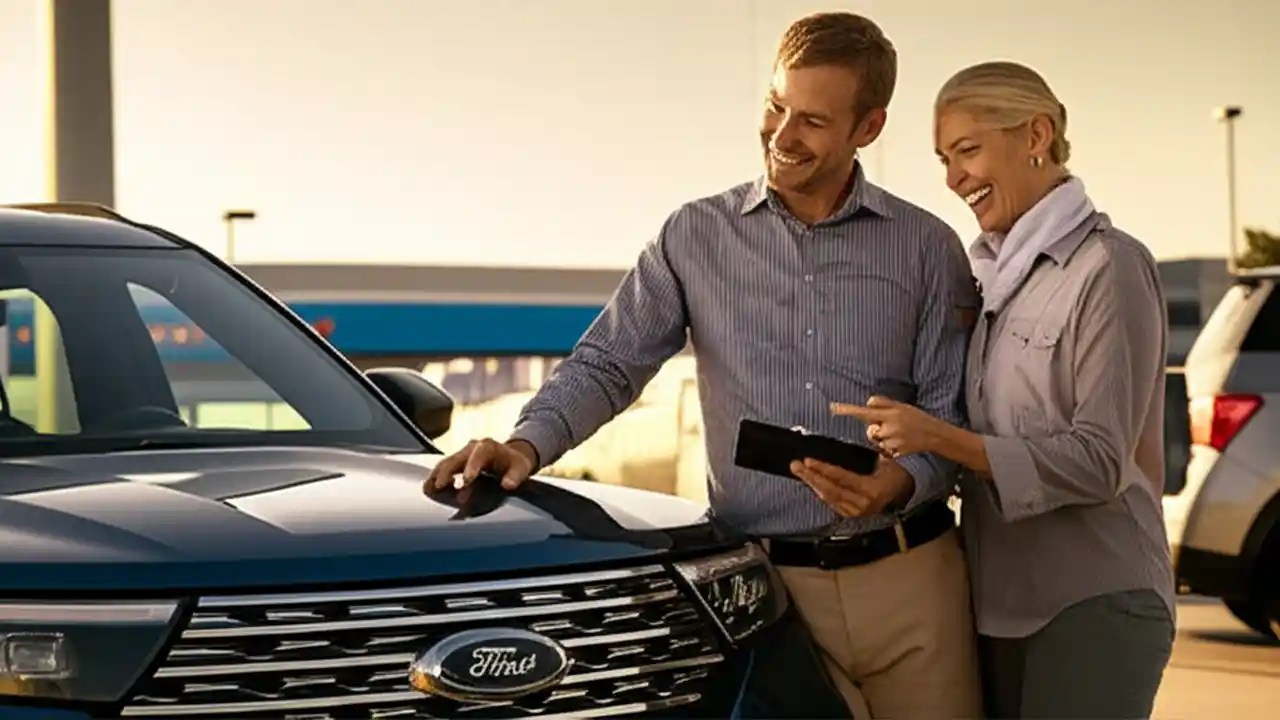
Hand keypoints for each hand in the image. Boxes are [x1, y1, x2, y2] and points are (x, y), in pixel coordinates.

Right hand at [425, 438, 536, 493]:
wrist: (510, 457)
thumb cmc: (515, 464)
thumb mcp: (521, 469)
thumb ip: (514, 477)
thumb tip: (508, 484)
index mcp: (488, 447)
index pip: (478, 455)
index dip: (471, 467)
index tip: (466, 481)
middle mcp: (472, 447)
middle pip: (456, 458)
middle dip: (447, 472)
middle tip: (440, 486)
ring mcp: (462, 453)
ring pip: (446, 462)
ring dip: (437, 475)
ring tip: (429, 488)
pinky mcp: (456, 461)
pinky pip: (443, 467)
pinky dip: (435, 477)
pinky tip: (429, 488)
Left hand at [790, 456, 912, 517]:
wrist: (904, 493)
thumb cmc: (894, 472)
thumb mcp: (884, 461)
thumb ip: (864, 458)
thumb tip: (840, 450)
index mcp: (870, 489)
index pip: (841, 478)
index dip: (823, 469)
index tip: (807, 460)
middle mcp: (862, 504)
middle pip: (830, 490)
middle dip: (810, 477)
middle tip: (795, 465)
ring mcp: (857, 512)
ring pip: (829, 498)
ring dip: (812, 484)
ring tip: (799, 472)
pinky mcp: (852, 515)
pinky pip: (832, 503)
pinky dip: (820, 492)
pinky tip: (811, 483)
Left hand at [830, 396, 947, 458]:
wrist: (934, 434)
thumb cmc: (916, 417)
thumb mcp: (900, 405)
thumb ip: (882, 402)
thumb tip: (867, 402)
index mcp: (888, 415)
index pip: (863, 412)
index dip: (847, 410)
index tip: (832, 407)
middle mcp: (888, 429)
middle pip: (869, 430)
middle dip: (875, 428)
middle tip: (890, 425)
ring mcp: (891, 442)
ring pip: (876, 441)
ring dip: (883, 437)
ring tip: (898, 434)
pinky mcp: (895, 453)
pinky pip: (884, 450)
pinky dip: (889, 446)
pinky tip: (900, 442)